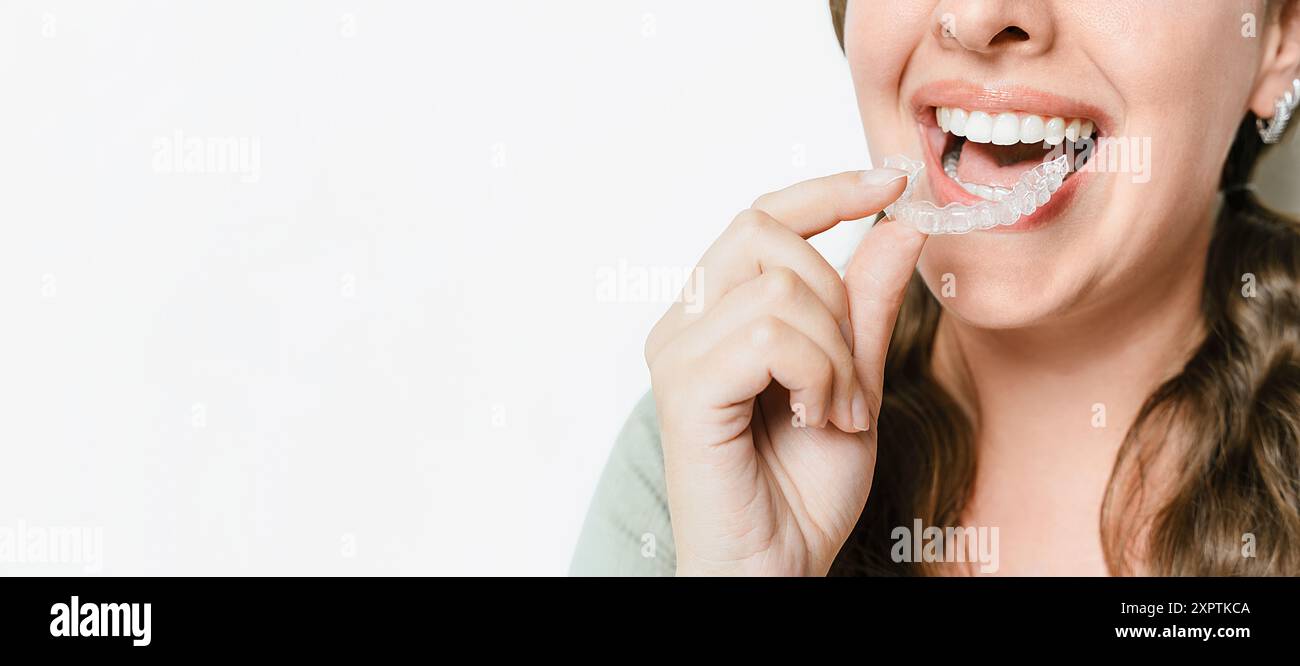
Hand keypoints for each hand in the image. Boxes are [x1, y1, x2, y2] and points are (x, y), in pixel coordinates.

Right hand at [645, 168, 925, 575]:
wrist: (777, 567)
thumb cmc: (803, 488)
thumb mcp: (856, 379)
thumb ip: (867, 304)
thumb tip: (900, 222)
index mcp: (715, 315)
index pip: (761, 217)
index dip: (827, 189)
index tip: (896, 180)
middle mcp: (684, 324)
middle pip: (766, 232)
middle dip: (835, 298)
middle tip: (848, 379)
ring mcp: (677, 353)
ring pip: (780, 286)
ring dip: (836, 354)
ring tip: (833, 413)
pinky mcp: (683, 388)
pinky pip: (770, 334)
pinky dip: (817, 373)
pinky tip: (816, 418)